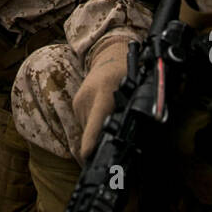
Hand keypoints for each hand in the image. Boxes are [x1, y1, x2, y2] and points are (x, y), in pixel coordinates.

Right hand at [73, 38, 128, 160]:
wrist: (110, 55)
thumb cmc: (127, 74)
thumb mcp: (135, 91)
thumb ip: (132, 112)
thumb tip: (136, 136)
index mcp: (104, 94)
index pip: (95, 123)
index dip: (90, 143)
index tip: (88, 156)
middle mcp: (87, 98)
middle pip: (91, 132)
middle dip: (100, 142)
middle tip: (115, 146)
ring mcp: (79, 101)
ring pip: (88, 130)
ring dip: (98, 133)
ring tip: (111, 123)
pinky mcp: (76, 104)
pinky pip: (85, 123)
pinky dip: (94, 125)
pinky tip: (104, 116)